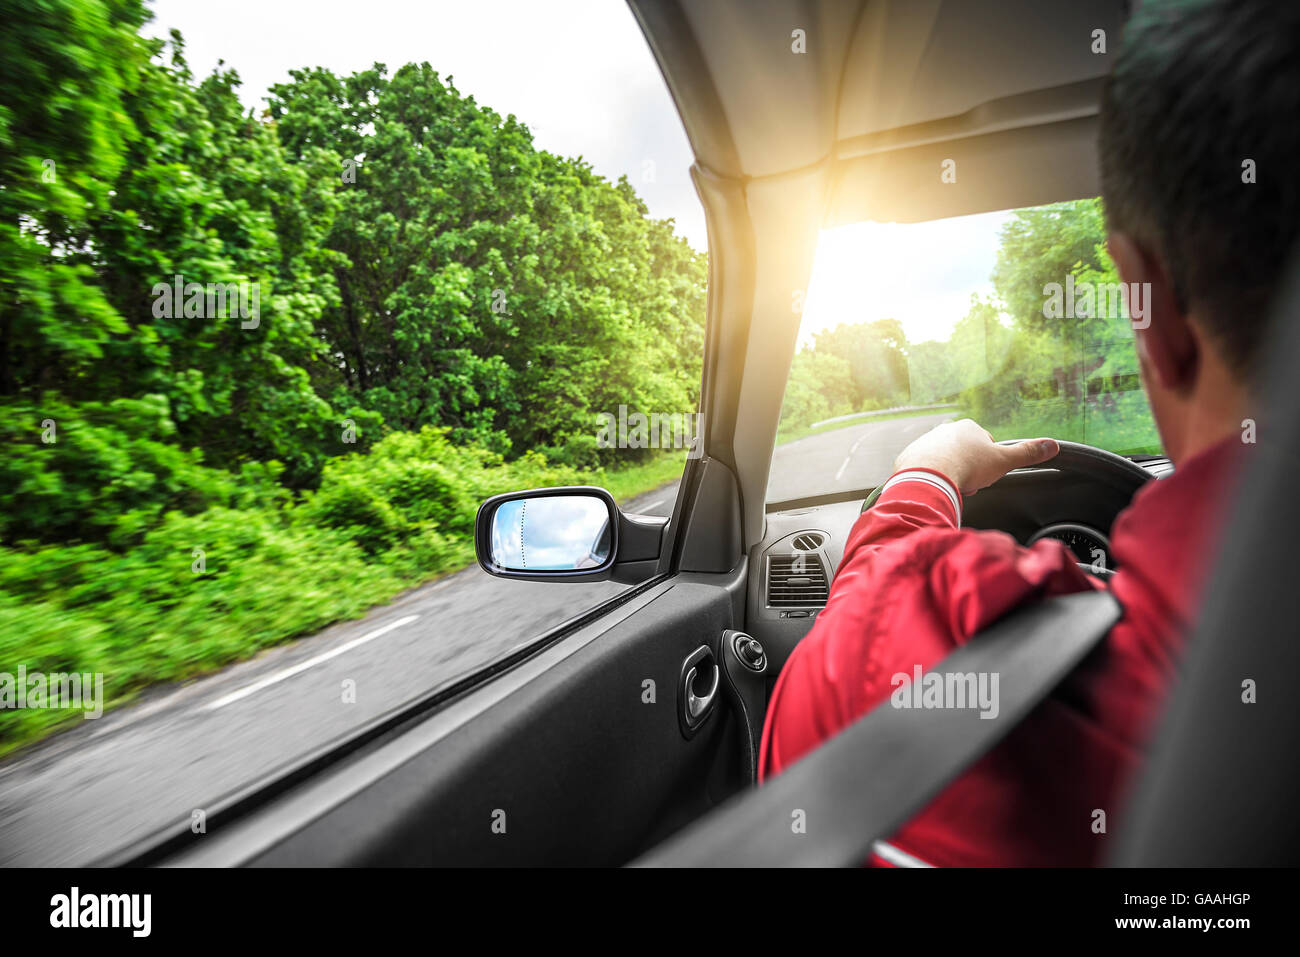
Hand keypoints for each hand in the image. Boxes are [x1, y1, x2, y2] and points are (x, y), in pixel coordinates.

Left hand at [893, 419, 1058, 495]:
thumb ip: (1027, 453)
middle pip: (963, 455)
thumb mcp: (1003, 460)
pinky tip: (934, 488)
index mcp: (968, 428)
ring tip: (951, 488)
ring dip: (949, 476)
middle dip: (967, 472)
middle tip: (967, 485)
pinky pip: (923, 470)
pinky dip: (930, 480)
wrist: (928, 476)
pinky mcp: (909, 457)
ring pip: (943, 462)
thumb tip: (1053, 445)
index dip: (987, 464)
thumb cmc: (967, 467)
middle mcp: (944, 431)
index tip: (984, 475)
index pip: (984, 445)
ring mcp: (925, 443)